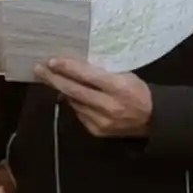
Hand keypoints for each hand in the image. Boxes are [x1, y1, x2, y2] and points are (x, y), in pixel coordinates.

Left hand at [34, 57, 152, 137]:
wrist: (153, 120)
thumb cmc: (138, 91)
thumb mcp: (124, 75)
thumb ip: (100, 73)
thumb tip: (73, 67)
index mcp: (118, 88)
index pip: (87, 76)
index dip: (67, 68)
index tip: (51, 61)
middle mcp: (108, 106)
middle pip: (74, 91)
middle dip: (54, 79)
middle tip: (39, 69)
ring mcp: (101, 121)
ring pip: (74, 102)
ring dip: (62, 90)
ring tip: (52, 78)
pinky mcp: (97, 131)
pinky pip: (79, 113)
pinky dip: (74, 103)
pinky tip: (72, 96)